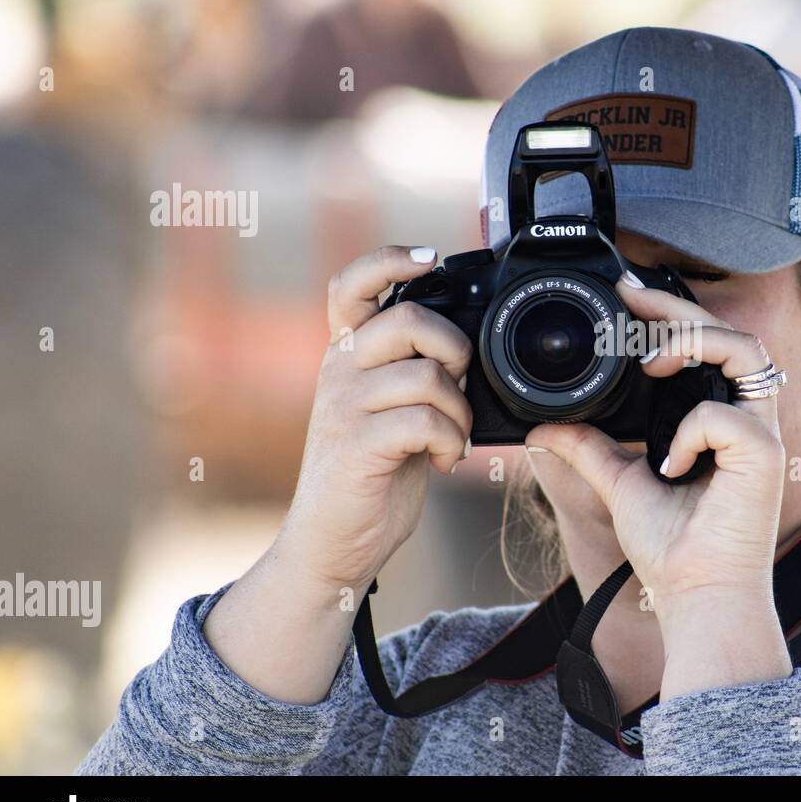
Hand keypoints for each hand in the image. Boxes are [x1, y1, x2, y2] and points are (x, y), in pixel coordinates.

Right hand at [275, 246, 473, 591]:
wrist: (335, 542)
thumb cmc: (374, 473)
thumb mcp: (391, 409)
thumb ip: (413, 370)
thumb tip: (465, 342)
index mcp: (346, 355)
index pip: (350, 285)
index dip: (388, 261)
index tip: (429, 259)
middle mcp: (338, 371)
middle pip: (409, 320)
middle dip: (456, 350)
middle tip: (459, 388)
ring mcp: (343, 406)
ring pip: (427, 376)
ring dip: (460, 412)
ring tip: (453, 439)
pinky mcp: (356, 444)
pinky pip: (425, 420)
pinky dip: (451, 441)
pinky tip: (443, 460)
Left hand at [527, 273, 786, 608]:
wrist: (695, 595)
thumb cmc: (674, 549)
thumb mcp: (619, 485)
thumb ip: (589, 450)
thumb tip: (545, 428)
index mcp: (720, 422)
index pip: (710, 348)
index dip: (673, 314)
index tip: (628, 298)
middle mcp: (746, 421)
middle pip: (733, 335)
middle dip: (681, 308)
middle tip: (634, 300)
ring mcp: (761, 436)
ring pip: (747, 352)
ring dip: (697, 342)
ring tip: (653, 361)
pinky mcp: (764, 456)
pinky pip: (723, 416)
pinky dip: (688, 433)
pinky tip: (669, 467)